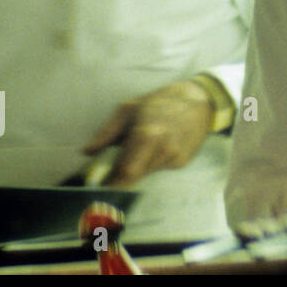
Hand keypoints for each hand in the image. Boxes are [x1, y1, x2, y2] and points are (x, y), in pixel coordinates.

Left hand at [83, 79, 214, 185]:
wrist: (199, 101)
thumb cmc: (159, 102)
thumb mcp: (128, 109)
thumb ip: (106, 133)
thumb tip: (87, 152)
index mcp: (147, 135)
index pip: (126, 172)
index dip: (111, 183)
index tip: (98, 186)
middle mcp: (163, 150)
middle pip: (135, 177)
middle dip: (120, 179)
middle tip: (108, 175)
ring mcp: (175, 158)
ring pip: (146, 173)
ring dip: (136, 170)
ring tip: (133, 154)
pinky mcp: (183, 162)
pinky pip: (159, 169)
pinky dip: (151, 164)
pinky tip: (154, 149)